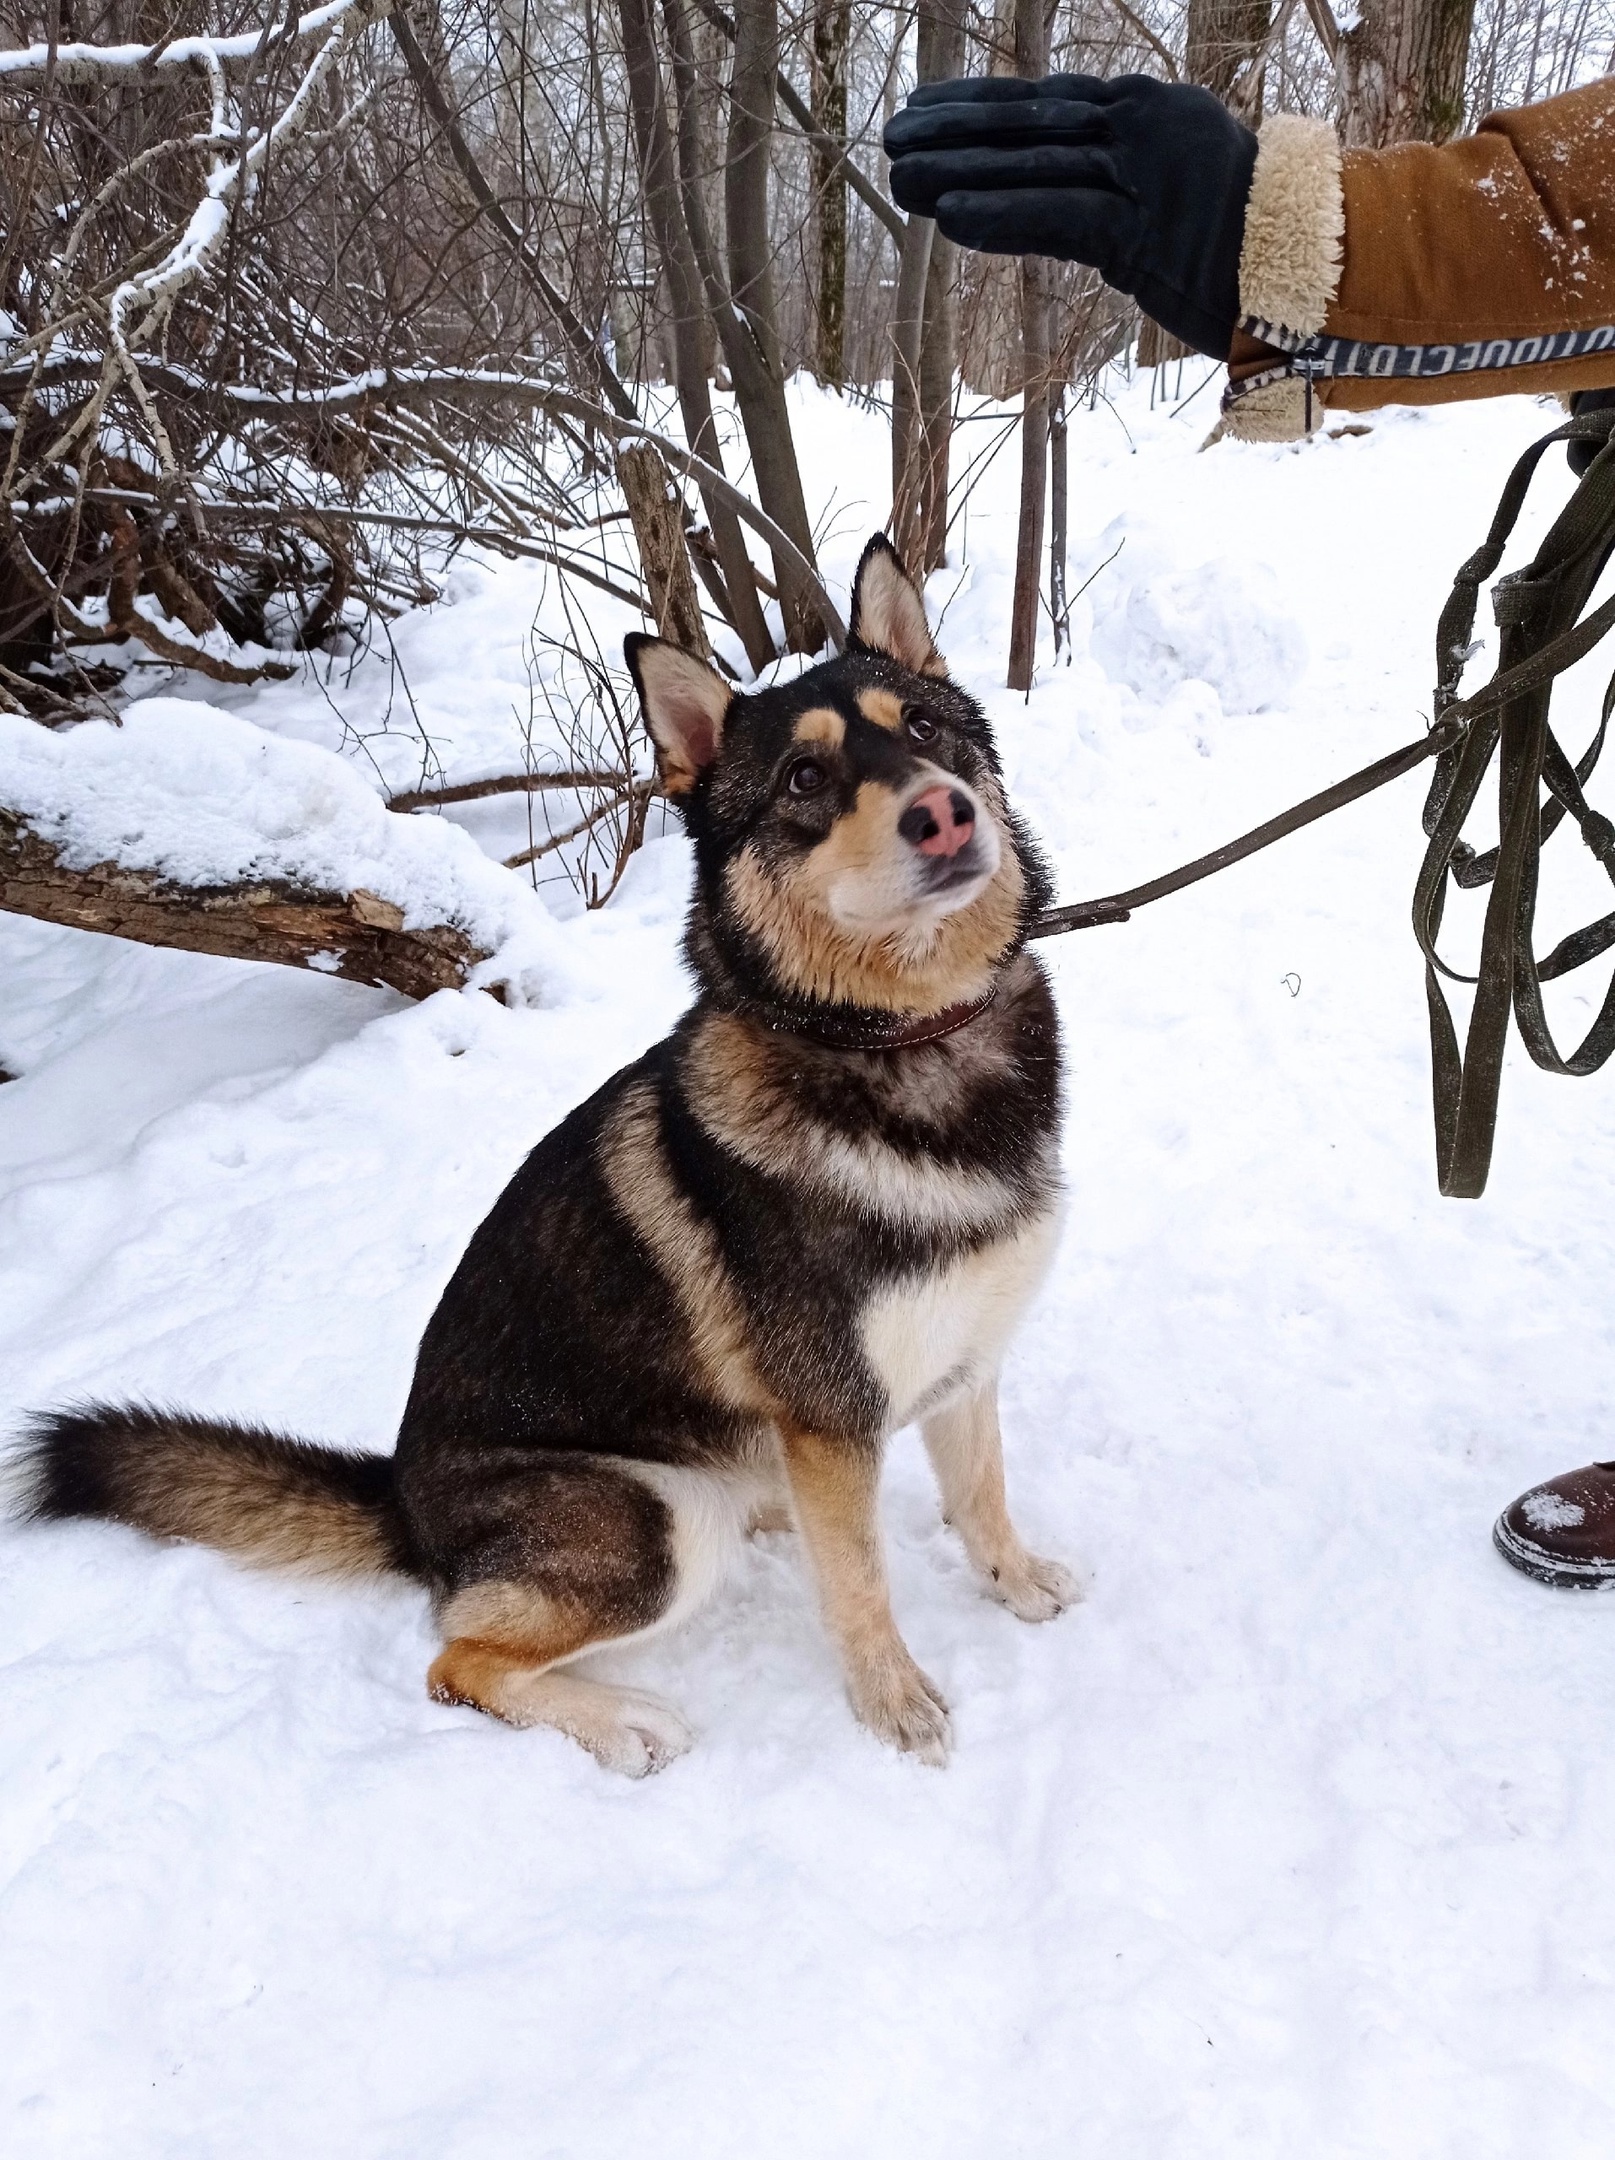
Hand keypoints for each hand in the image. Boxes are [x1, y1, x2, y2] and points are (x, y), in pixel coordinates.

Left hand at [884, 73, 1256, 360]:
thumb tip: (1081, 214)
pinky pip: (1058, 220)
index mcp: (1149, 113)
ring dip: (959, 175)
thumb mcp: (1183, 196)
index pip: (1048, 105)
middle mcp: (1142, 129)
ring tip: (900, 178)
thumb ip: (1127, 191)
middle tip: (892, 138)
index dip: (980, 108)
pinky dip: (1001, 218)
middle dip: (955, 134)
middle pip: (1030, 126)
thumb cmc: (1255, 244)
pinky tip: (949, 218)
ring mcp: (1144, 177)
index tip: (925, 110)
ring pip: (1033, 168)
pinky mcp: (1143, 231)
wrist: (1322, 270)